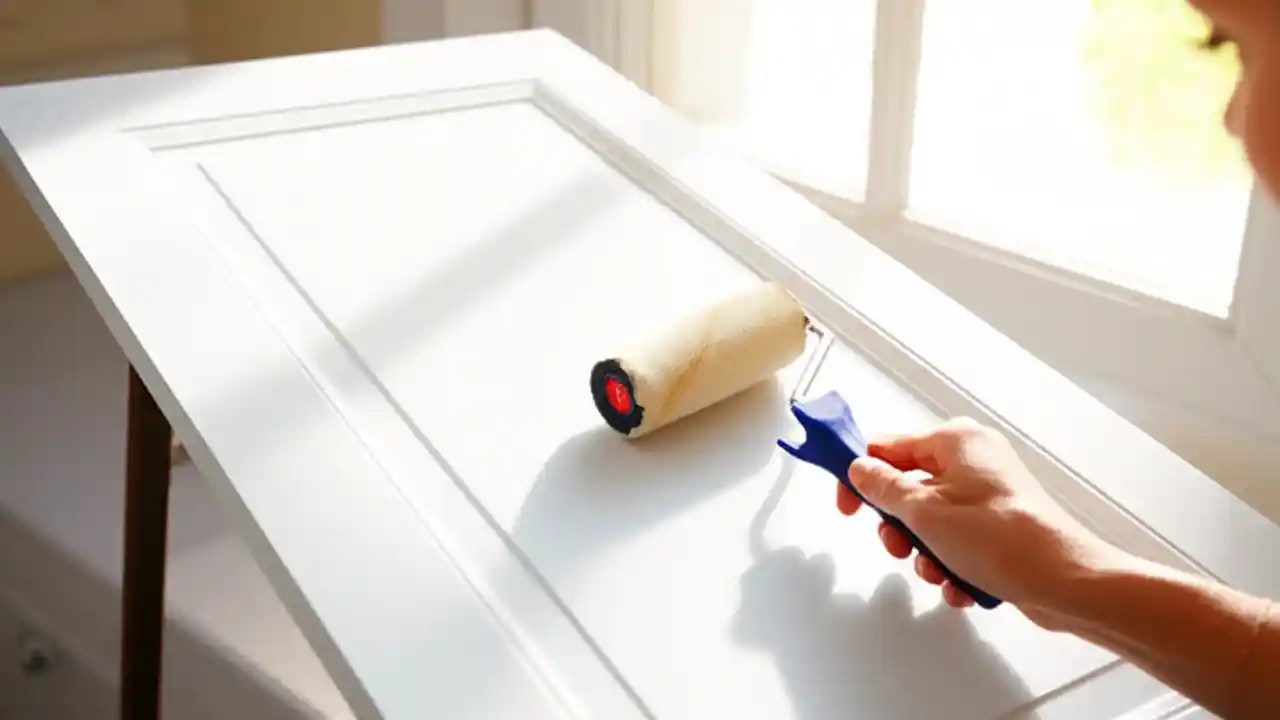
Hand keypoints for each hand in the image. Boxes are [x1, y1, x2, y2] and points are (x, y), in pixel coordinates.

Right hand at [839, 418, 1125, 621]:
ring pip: (930, 521)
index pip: (887, 447)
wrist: (1065, 581)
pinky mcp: (999, 526)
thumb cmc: (1005, 538)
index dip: (859, 476)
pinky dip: (951, 564)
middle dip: (899, 526)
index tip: (845, 504)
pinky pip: (957, 541)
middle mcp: (973, 460)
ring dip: (925, 552)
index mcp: (955, 440)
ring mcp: (988, 494)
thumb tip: (861, 470)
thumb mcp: (924, 512)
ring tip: (938, 569)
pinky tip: (961, 582)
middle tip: (901, 546)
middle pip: (907, 488)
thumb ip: (883, 488)